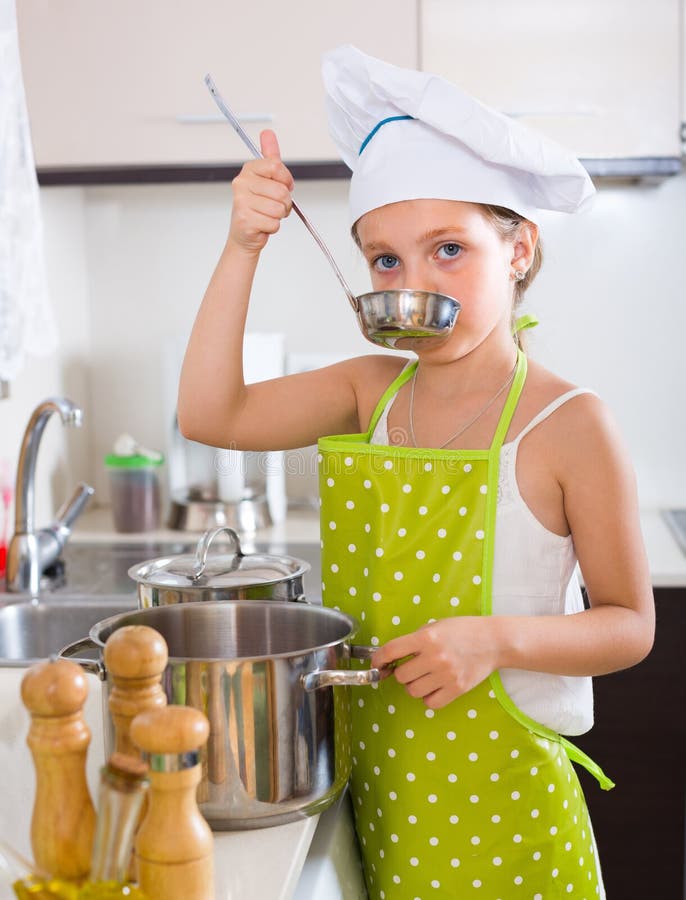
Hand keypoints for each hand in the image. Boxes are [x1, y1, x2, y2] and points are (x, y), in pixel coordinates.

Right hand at [228, 130, 293, 253]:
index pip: (276, 166)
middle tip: (273, 205)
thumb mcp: (266, 179)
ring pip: (279, 208)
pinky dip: (272, 227)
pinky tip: (262, 225)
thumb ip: (270, 157)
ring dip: (278, 216)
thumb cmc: (257, 207)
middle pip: (281, 191)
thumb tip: (267, 133)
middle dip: (284, 202)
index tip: (283, 186)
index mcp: (249, 170)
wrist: (244, 234)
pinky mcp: (245, 220)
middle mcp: (242, 183)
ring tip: (267, 215)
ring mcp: (241, 201)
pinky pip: (274, 223)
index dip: (286, 180)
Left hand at [371, 616, 503, 708]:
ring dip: (414, 685)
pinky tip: (434, 686)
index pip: (391, 650)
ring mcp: (446, 675)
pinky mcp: (457, 689)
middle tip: (411, 667)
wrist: (494, 641)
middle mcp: (435, 657)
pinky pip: (430, 702)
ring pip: (413, 691)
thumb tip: (392, 656)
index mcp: (427, 638)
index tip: (377, 663)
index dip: (378, 658)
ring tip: (424, 676)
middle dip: (401, 672)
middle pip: (400, 675)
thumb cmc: (463, 631)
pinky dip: (428, 697)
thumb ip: (415, 640)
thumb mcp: (436, 626)